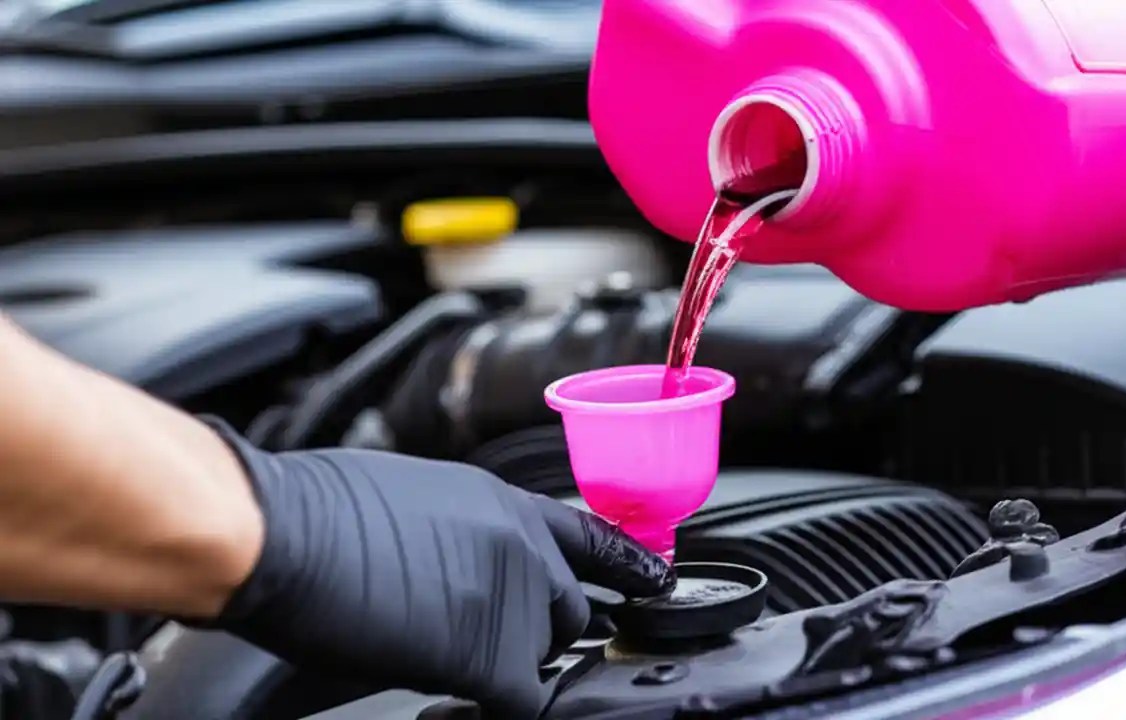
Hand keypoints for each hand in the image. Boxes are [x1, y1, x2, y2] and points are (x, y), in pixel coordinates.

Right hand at [206, 422, 674, 718]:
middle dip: (543, 630)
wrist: (285, 531)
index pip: (588, 537)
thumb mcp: (412, 497)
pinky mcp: (493, 654)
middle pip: (569, 608)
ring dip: (514, 665)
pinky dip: (500, 708)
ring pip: (547, 653)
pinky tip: (462, 705)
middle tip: (507, 643)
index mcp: (503, 503)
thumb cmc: (318, 507)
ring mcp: (516, 600)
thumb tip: (457, 562)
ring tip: (465, 665)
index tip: (656, 579)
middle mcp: (524, 547)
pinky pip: (528, 702)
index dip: (625, 563)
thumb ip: (459, 531)